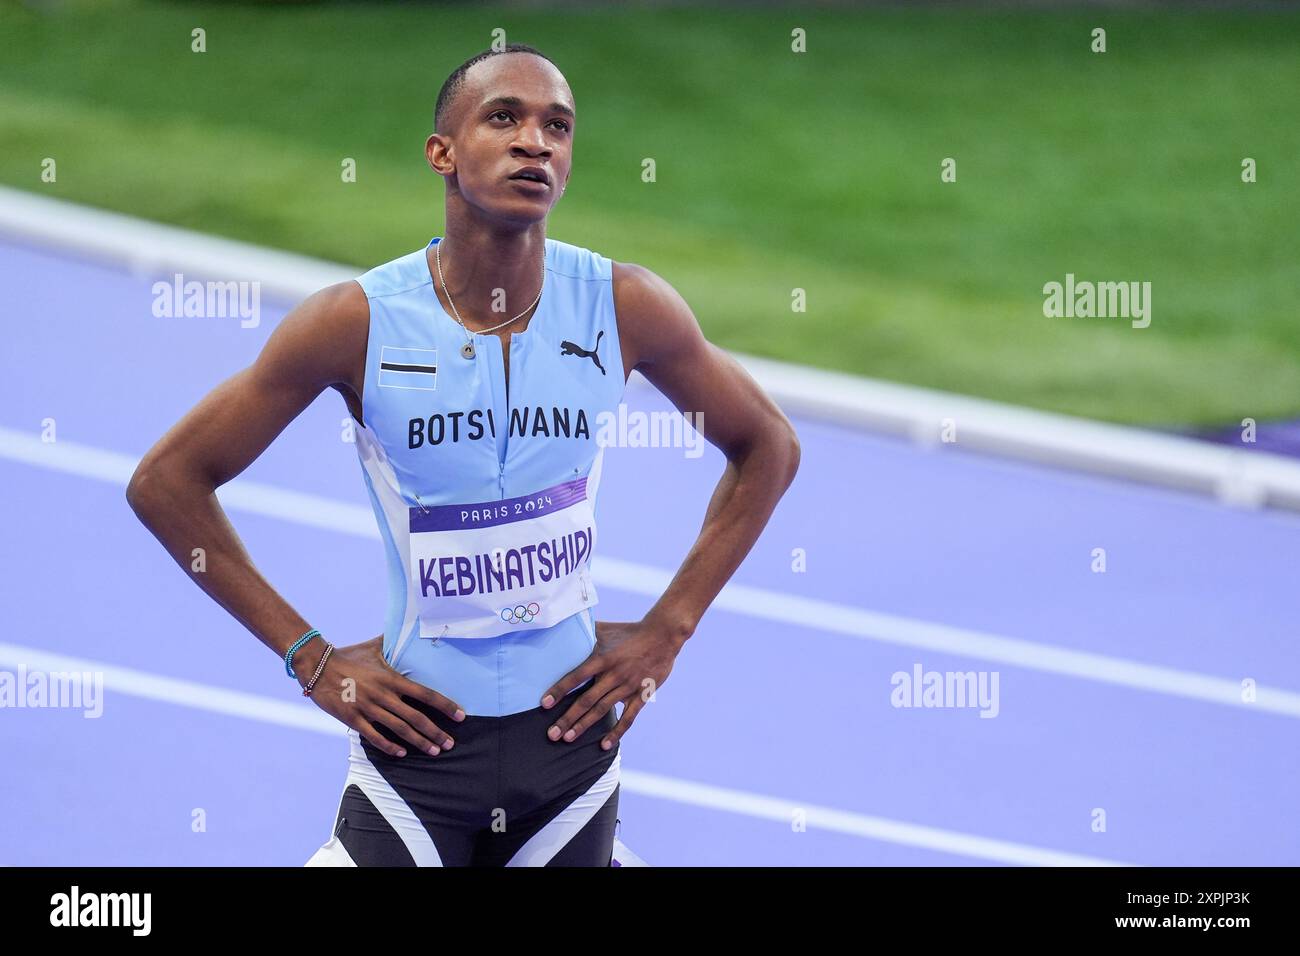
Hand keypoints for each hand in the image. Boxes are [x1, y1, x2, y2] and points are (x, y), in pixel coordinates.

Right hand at [296, 635, 464, 757]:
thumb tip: (409, 627)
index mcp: (392, 678)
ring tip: (434, 751)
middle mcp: (383, 694)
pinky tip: (402, 753)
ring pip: (399, 729)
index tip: (460, 716)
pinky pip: (374, 736)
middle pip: (416, 717)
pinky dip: (389, 746)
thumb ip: (393, 642)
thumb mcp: (374, 647)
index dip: (445, 706)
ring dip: (419, 742)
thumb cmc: (349, 655)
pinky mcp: (352, 718)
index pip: (426, 694)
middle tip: (450, 744)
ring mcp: (368, 707)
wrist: (318, 664)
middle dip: (435, 732)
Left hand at [539, 620, 679, 750]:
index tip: (544, 704)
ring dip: (584, 725)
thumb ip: (586, 630)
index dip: (559, 690)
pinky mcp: (641, 695)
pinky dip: (616, 732)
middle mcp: (614, 674)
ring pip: (602, 710)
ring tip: (568, 738)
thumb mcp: (606, 629)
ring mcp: (628, 686)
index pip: (576, 676)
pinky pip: (628, 717)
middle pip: (586, 700)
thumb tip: (566, 624)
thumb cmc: (630, 631)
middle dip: (567, 718)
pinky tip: (604, 745)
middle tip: (552, 734)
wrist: (663, 635)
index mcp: (603, 658)